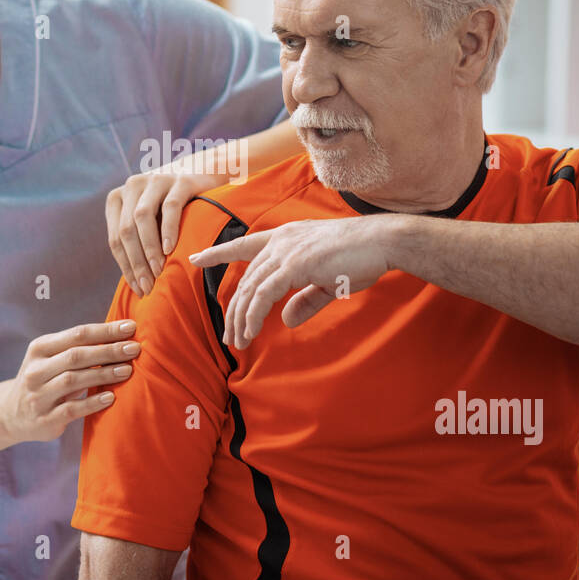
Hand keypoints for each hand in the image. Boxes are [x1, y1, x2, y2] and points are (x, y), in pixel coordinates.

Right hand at [0, 320, 140, 442]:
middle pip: (76, 355)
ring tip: (128, 370)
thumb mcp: (51, 358)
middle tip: (134, 348)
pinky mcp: (45, 419)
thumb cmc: (44, 379)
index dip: (105, 330)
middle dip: (108, 350)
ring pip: (73, 380)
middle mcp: (35, 370)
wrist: (11, 414)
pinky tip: (111, 397)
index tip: (131, 327)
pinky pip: (71, 409)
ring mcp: (38, 395)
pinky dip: (92, 402)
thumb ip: (78, 347)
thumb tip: (121, 334)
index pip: (77, 334)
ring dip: (103, 374)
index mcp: (40, 348)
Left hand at [106, 168, 221, 295]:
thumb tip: (135, 284)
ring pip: (143, 217)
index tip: (138, 289)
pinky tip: (170, 248)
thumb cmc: (171, 208)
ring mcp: (155, 180)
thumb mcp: (149, 221)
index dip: (125, 266)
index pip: (115, 238)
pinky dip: (168, 230)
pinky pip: (170, 207)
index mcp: (118, 198)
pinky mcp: (179, 180)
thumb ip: (137, 242)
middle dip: (136, 262)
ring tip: (158, 271)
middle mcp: (132, 186)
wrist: (201, 175)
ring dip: (149, 248)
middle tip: (148, 285)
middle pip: (127, 230)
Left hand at [188, 216, 397, 349]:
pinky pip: (263, 294)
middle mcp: (280, 241)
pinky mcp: (295, 264)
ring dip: (241, 318)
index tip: (196, 258)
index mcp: (286, 237)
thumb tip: (286, 319)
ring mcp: (286, 251)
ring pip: (250, 288)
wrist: (382, 242)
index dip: (218, 252)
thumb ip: (304, 300)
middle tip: (228, 336)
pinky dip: (253, 314)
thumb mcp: (327, 281)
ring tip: (237, 341)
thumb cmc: (360, 258)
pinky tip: (250, 331)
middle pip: (245, 279)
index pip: (244, 245)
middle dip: (234, 310)